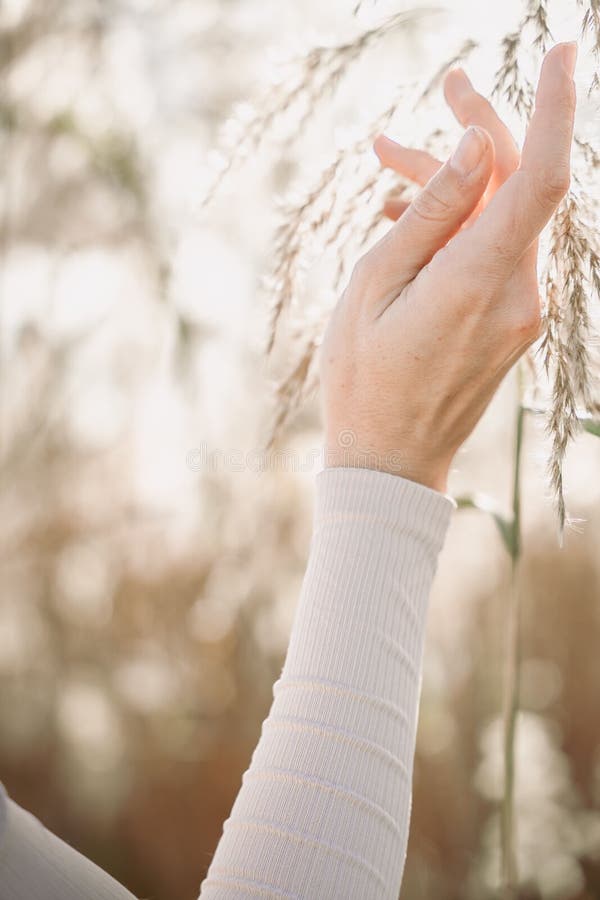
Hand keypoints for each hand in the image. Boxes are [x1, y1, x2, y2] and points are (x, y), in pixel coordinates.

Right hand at [319, 41, 576, 493]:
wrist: (390, 459)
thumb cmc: (364, 377)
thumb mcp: (375, 284)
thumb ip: (431, 211)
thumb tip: (478, 144)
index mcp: (477, 282)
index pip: (539, 180)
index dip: (553, 109)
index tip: (560, 51)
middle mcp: (517, 294)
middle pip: (517, 187)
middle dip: (481, 131)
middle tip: (439, 90)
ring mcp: (520, 310)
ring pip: (501, 218)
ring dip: (455, 183)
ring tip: (387, 161)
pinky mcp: (511, 321)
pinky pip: (495, 252)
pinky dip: (460, 225)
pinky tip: (407, 219)